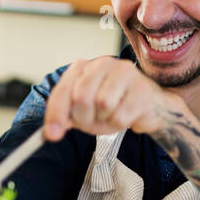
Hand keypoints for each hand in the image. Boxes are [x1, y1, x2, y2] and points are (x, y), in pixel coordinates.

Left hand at [44, 56, 174, 141]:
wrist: (149, 106)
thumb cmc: (114, 105)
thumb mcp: (83, 111)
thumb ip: (64, 117)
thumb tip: (50, 132)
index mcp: (82, 67)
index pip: (62, 92)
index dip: (55, 115)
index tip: (52, 135)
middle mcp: (102, 64)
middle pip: (81, 97)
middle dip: (84, 119)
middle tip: (92, 122)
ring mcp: (124, 72)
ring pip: (103, 104)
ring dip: (104, 121)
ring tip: (111, 117)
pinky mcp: (142, 88)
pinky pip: (121, 116)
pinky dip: (119, 124)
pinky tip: (126, 117)